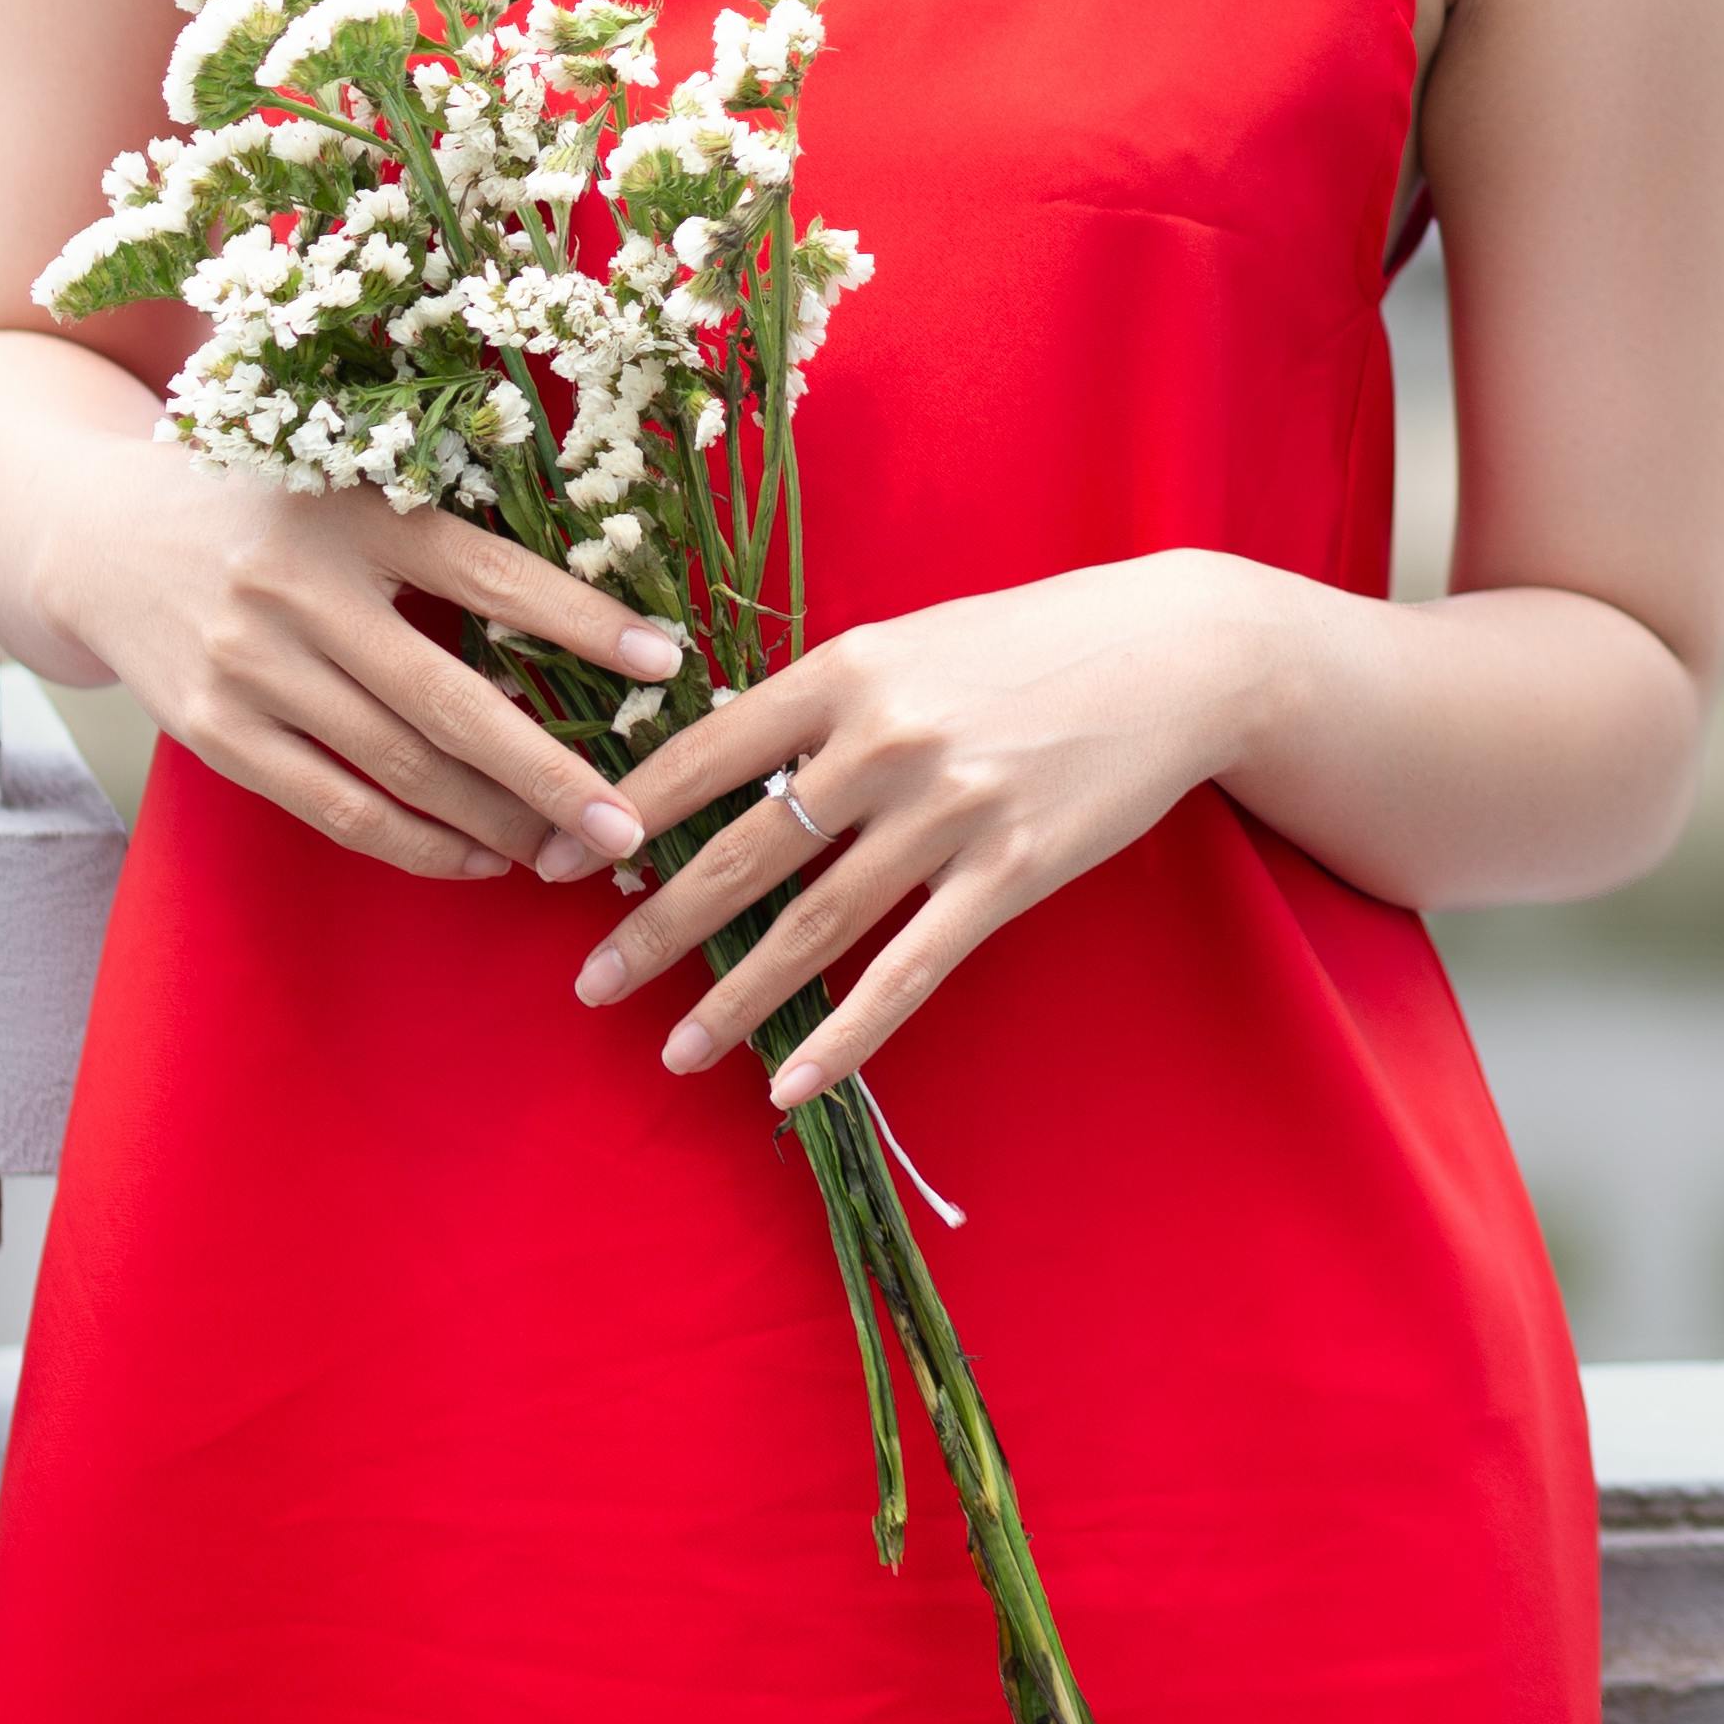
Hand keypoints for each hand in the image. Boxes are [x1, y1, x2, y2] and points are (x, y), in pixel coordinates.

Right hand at [37, 447, 684, 884]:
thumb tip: (592, 609)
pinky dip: (417, 844)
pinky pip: (335, 808)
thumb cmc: (269, 508)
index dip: (582, 621)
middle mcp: (302, 589)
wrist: (101, 537)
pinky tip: (481, 860)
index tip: (666, 665)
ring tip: (571, 850)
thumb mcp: (353, 485)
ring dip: (496, 822)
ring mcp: (252, 667)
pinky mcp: (216, 732)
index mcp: (357, 512)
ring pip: (400, 768)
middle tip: (630, 824)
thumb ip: (446, 533)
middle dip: (552, 772)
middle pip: (450, 701)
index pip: (491, 575)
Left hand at [572, 550, 1282, 1104]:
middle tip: (588, 984)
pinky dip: (845, 1034)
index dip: (620, 815)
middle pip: (740, 852)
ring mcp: (950, 810)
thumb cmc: (1023, 643)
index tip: (551, 864)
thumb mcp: (907, 641)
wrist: (1171, 653)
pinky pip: (910, 970)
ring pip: (814, 926)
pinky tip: (792, 1081)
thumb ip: (818, 701)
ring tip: (674, 1052)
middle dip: (654, 926)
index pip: (702, 752)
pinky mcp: (1011, 871)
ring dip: (735, 999)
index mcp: (844, 668)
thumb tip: (713, 768)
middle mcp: (885, 738)